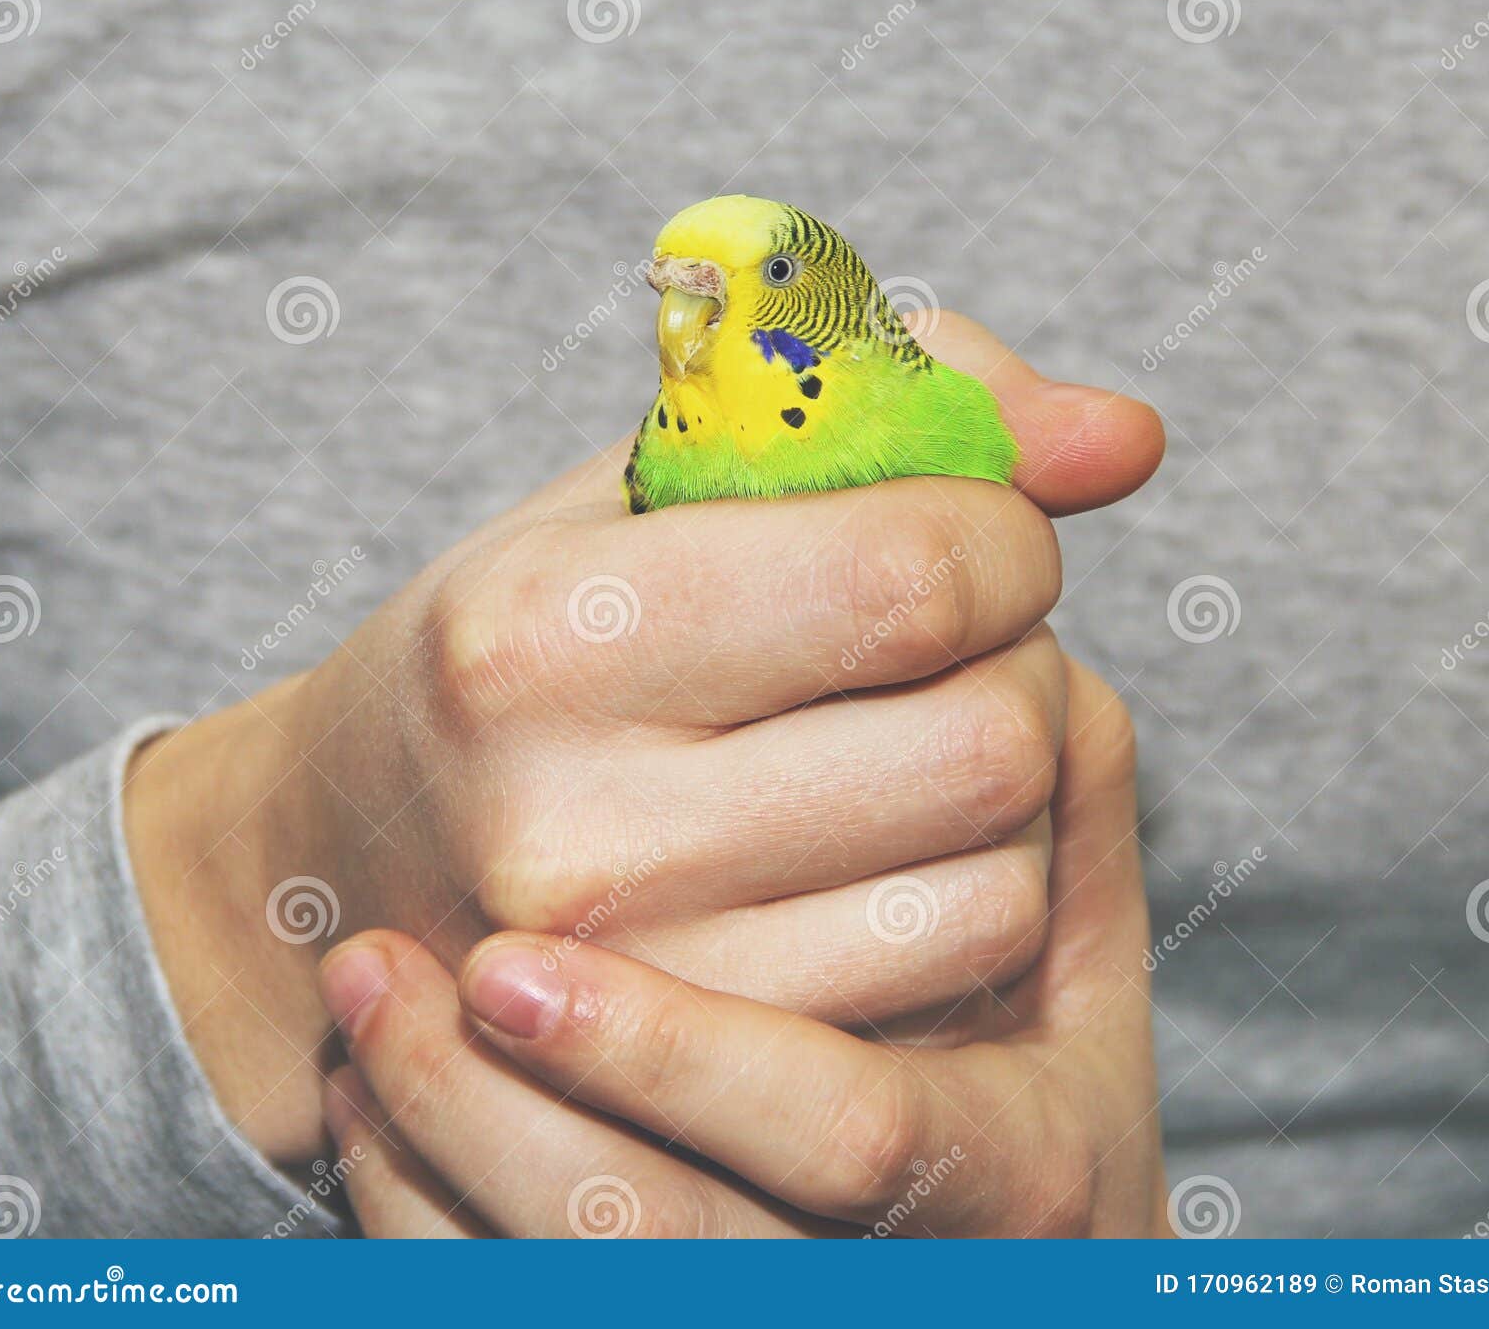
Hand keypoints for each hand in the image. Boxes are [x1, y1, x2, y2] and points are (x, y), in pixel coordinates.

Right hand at [125, 315, 1162, 1166]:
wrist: (364, 831)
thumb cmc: (536, 623)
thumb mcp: (665, 474)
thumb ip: (900, 407)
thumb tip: (1124, 440)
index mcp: (548, 629)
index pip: (911, 574)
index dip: (1004, 530)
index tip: (973, 530)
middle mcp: (572, 824)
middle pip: (984, 743)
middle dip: (1021, 660)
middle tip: (951, 638)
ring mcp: (631, 986)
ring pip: (998, 882)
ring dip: (1015, 788)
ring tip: (918, 734)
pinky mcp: (691, 1081)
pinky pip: (954, 987)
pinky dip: (977, 891)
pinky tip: (896, 838)